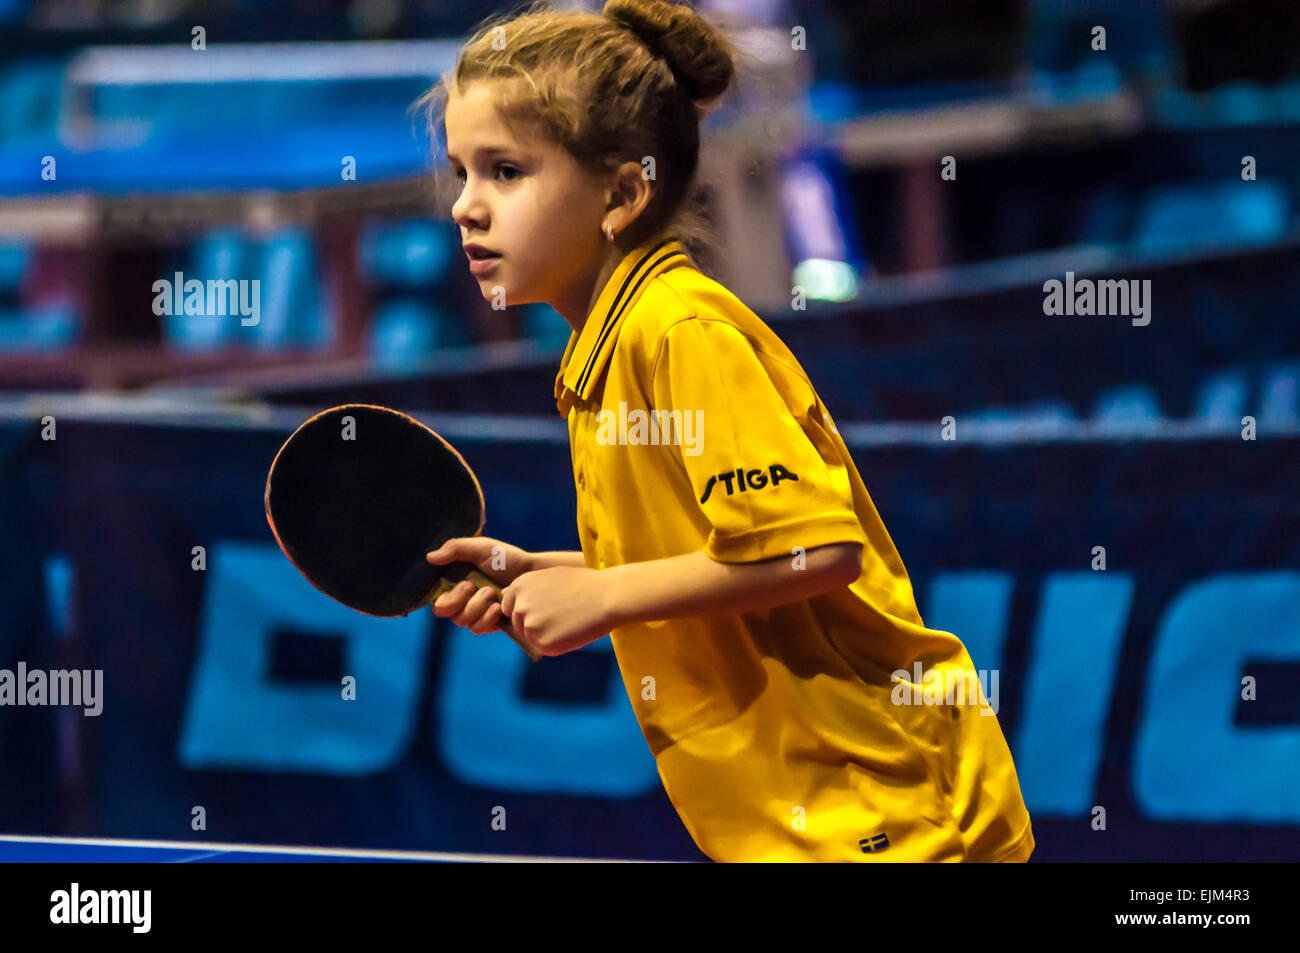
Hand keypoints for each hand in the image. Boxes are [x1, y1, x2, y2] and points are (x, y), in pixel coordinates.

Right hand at [426, 536, 531, 634]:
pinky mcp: (488, 623)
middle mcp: (461, 598)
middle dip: (460, 600)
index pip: (435, 598)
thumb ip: (454, 549)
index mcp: (454, 581)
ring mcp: (474, 612)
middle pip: (443, 612)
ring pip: (462, 621)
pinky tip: (499, 607)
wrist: (532, 573)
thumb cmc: (506, 558)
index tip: (465, 584)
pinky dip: (487, 618)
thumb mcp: (480, 547)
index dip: (444, 597)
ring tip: (493, 593)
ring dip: (477, 606)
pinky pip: (477, 628)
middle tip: (475, 587)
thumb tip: (429, 558)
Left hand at [500, 565, 614, 656]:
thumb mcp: (551, 577)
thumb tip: (510, 598)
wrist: (608, 596)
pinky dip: (557, 644)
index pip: (508, 605)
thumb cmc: (584, 585)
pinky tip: (572, 630)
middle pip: (518, 623)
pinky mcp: (542, 643)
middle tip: (561, 615)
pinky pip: (545, 648)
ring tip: (569, 621)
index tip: (543, 608)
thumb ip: (529, 589)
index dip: (525, 609)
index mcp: (520, 585)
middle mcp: (520, 605)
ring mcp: (530, 625)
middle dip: (535, 623)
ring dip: (546, 633)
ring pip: (531, 637)